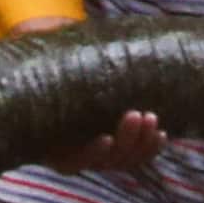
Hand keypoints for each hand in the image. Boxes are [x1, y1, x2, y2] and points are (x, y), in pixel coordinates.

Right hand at [6, 15, 162, 171]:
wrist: (61, 87)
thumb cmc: (49, 80)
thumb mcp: (43, 75)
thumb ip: (46, 68)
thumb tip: (41, 39)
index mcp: (53, 148)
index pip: (73, 163)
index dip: (91, 154)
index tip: (106, 138)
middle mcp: (77, 157)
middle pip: (106, 161)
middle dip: (126, 140)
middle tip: (135, 113)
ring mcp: (100, 156)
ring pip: (124, 160)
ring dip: (142, 143)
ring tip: (151, 117)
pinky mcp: (118, 149)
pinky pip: (137, 157)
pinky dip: (150, 149)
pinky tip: (161, 134)